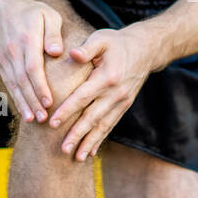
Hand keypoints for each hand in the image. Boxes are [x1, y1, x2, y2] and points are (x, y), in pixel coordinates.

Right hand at [0, 0, 64, 122]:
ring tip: (32, 119)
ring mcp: (4, 58)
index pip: (33, 67)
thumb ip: (53, 33)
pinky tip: (23, 110)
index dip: (40, 86)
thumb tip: (56, 52)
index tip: (49, 102)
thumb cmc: (32, 12)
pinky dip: (15, 97)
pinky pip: (8, 82)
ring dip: (23, 103)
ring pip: (13, 84)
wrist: (1, 7)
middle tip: (43, 118)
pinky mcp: (0, 62)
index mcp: (27, 39)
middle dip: (32, 100)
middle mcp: (13, 51)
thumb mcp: (48, 14)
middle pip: (22, 80)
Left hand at [48, 26, 151, 160]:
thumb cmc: (117, 43)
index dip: (67, 110)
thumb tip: (72, 54)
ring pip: (103, 126)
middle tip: (63, 150)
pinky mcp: (124, 106)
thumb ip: (87, 49)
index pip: (83, 97)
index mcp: (107, 77)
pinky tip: (91, 152)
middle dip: (77, 135)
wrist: (145, 49)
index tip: (52, 123)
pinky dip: (100, 139)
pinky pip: (111, 125)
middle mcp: (116, 93)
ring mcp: (122, 102)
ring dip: (89, 142)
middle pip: (93, 117)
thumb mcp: (102, 39)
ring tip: (77, 158)